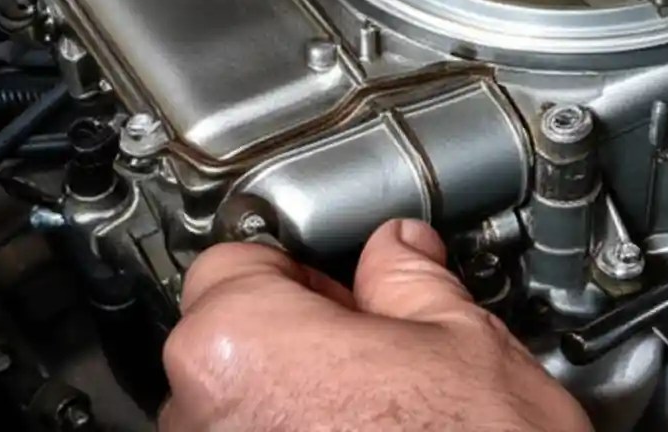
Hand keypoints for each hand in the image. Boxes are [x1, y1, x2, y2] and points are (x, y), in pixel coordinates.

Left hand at [159, 219, 591, 431]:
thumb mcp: (464, 343)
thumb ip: (410, 280)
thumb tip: (399, 253)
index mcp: (242, 340)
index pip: (235, 262)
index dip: (300, 270)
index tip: (338, 286)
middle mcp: (202, 414)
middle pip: (233, 341)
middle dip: (300, 340)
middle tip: (377, 352)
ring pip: (241, 410)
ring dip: (295, 403)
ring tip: (380, 414)